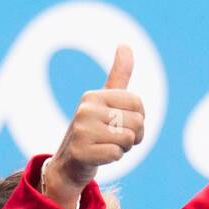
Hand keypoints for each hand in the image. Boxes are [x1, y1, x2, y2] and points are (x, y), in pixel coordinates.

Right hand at [41, 44, 144, 208]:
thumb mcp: (105, 101)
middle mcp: (86, 109)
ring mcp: (82, 130)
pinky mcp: (82, 152)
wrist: (70, 164)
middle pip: (137, 122)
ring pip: (128, 139)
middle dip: (132, 136)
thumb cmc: (94, 130)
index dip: (138, 118)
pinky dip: (113, 158)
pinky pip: (116, 154)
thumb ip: (118, 75)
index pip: (138, 103)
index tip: (121, 124)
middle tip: (113, 139)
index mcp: (93, 95)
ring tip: (105, 146)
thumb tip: (125, 44)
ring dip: (123, 148)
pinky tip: (99, 156)